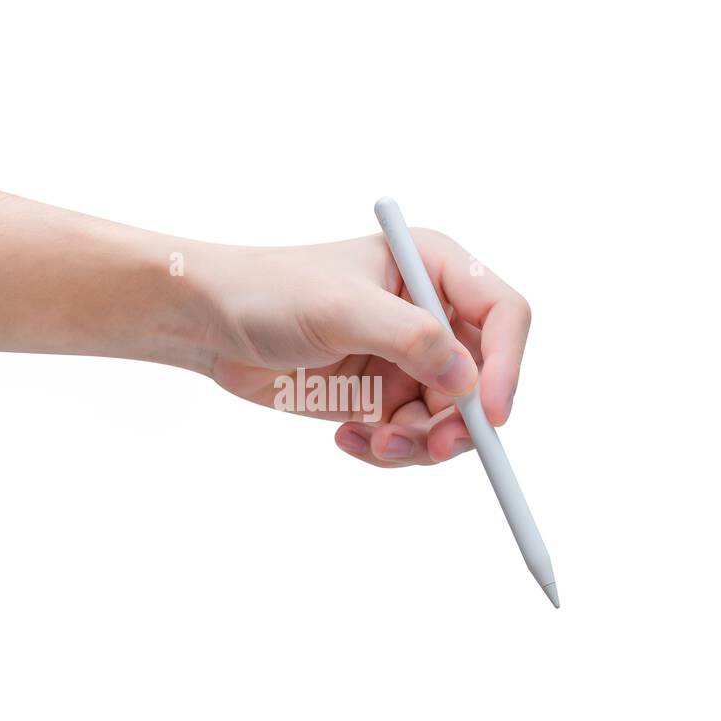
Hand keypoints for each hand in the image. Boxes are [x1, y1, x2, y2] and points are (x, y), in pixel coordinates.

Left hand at [195, 231, 531, 467]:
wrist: (212, 324)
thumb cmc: (271, 291)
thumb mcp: (341, 308)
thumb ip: (410, 339)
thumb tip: (468, 381)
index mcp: (433, 270)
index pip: (504, 315)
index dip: (508, 365)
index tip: (490, 413)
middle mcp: (431, 315)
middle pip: (485, 379)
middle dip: (462, 420)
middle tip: (429, 447)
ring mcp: (410, 361)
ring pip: (451, 420)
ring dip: (420, 444)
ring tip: (373, 442)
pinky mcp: (384, 398)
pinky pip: (412, 440)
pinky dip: (388, 451)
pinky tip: (348, 439)